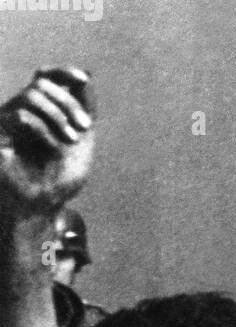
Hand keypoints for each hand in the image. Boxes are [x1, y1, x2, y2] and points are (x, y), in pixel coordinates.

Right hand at [0, 67, 93, 217]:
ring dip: (59, 115)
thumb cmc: (61, 177)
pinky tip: (52, 148)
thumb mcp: (81, 141)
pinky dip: (44, 130)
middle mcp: (22, 109)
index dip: (62, 72)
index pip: (45, 76)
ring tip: (72, 139)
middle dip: (69, 102)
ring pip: (33, 94)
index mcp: (41, 110)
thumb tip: (85, 77)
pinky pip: (22, 116)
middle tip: (84, 127)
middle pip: (43, 83)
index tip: (82, 79)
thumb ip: (84, 111)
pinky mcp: (0, 131)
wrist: (44, 203)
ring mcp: (8, 119)